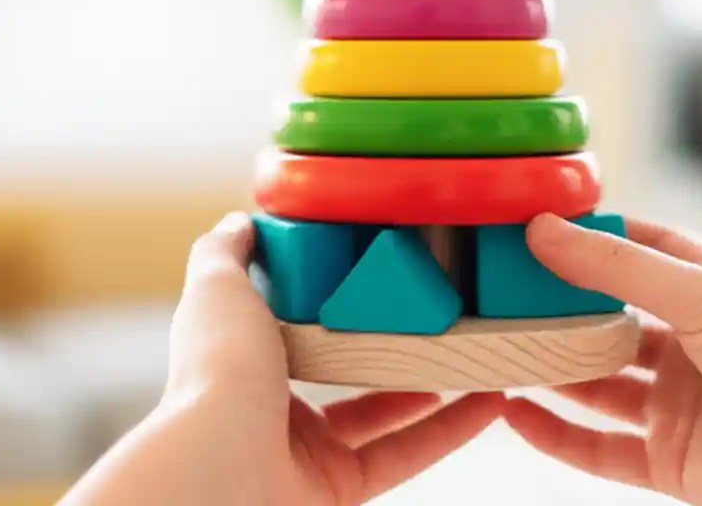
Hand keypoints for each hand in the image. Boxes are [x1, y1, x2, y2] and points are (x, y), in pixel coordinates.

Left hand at [63, 213, 503, 505]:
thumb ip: (227, 252)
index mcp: (240, 354)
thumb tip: (241, 221)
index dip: (331, 299)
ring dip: (430, 385)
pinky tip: (487, 401)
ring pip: (379, 415)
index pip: (290, 323)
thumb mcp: (217, 287)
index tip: (375, 271)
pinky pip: (404, 454)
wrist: (224, 462)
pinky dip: (449, 431)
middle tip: (436, 313)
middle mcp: (269, 404)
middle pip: (340, 369)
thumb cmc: (214, 372)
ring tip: (472, 354)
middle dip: (389, 343)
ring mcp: (304, 449)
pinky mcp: (339, 485)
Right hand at [506, 214, 701, 504]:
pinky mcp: (669, 458)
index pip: (643, 251)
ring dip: (551, 370)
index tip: (538, 227)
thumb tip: (542, 230)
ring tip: (499, 350)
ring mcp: (679, 404)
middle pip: (609, 322)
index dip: (594, 238)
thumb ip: (615, 267)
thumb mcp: (701, 291)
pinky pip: (598, 448)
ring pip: (597, 385)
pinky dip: (554, 434)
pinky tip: (516, 413)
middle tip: (504, 293)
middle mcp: (694, 346)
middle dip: (559, 310)